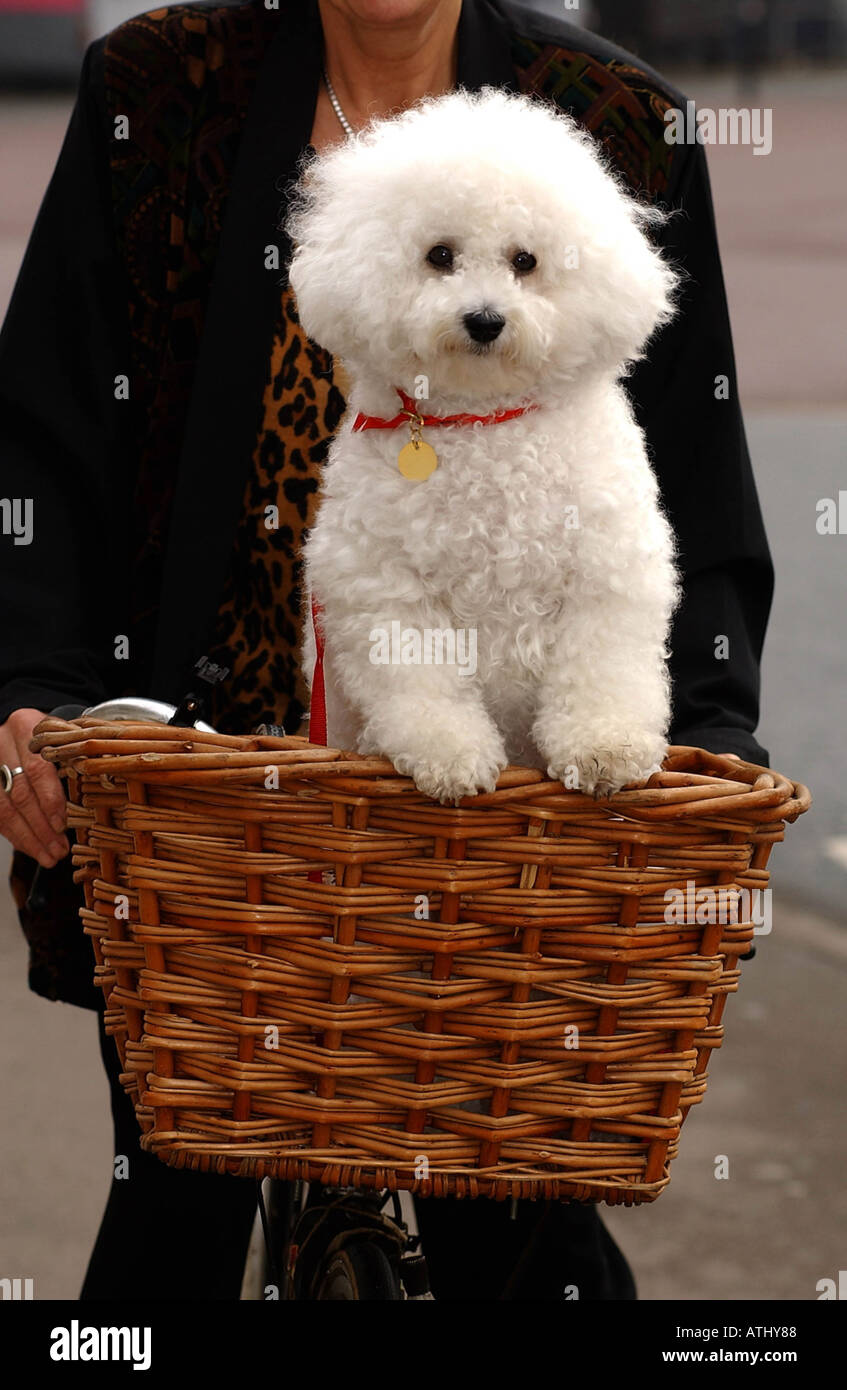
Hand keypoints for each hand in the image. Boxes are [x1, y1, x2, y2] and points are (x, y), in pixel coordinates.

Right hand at [0, 709, 69, 867]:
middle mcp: (4, 746)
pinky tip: (31, 848)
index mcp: (26, 728)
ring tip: (48, 856)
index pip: (38, 770)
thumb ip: (75, 757)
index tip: (62, 825)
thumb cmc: (50, 732)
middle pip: (21, 794)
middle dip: (41, 827)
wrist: (20, 722)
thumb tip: (99, 794)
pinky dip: (15, 835)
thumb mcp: (64, 733)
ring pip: (4, 808)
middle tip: (58, 850)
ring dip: (28, 837)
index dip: (50, 800)